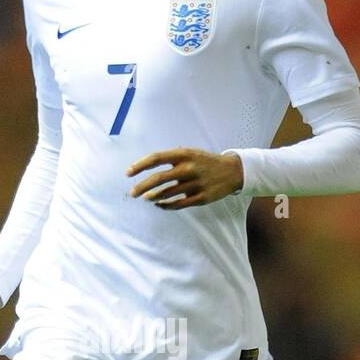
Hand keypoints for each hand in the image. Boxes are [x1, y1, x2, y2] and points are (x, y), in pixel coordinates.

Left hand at [126, 148, 242, 208]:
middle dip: (141, 187)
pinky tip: (159, 205)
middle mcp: (189, 168)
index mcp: (184, 154)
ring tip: (145, 198)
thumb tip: (145, 168)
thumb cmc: (204, 161)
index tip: (127, 173)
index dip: (140, 165)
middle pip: (158, 179)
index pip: (156, 158)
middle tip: (131, 193)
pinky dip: (165, 205)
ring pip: (167, 193)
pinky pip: (178, 204)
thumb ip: (171, 159)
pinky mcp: (201, 198)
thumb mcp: (190, 153)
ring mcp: (195, 184)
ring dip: (153, 197)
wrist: (232, 171)